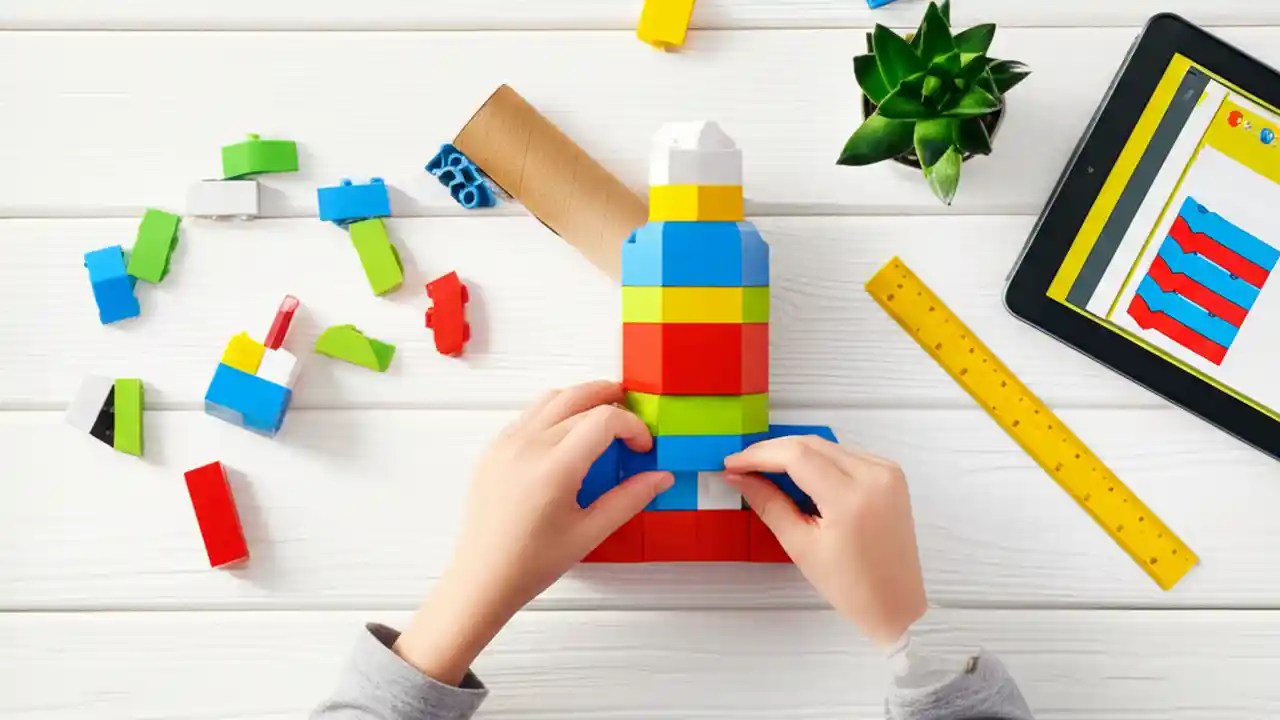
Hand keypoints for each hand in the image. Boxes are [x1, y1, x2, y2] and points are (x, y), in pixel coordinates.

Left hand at [394, 380, 673, 683]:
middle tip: (632, 415)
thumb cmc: (532, 563)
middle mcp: (527, 446)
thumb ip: (629, 499)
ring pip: (551, 398)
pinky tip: (568, 435)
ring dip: (582, 398)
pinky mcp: (493, 449)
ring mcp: (505, 444)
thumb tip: (661, 476)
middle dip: (611, 399)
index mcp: (554, 467)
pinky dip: (556, 412)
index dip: (632, 426)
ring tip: (603, 416)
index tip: (643, 447)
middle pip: (578, 397)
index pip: (604, 419)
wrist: (481, 579)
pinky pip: (529, 414)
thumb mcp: (589, 533)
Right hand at [723, 436, 926, 646]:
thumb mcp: (801, 546)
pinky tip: (801, 476)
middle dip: (773, 451)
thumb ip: (769, 504)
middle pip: (811, 444)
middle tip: (743, 465)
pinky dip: (820, 459)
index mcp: (851, 499)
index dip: (759, 455)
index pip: (796, 456)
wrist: (896, 603)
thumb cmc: (850, 586)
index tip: (733, 463)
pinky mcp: (891, 474)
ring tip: (766, 470)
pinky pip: (847, 454)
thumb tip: (739, 477)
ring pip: (828, 446)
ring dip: (795, 453)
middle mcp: (874, 476)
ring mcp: (887, 472)